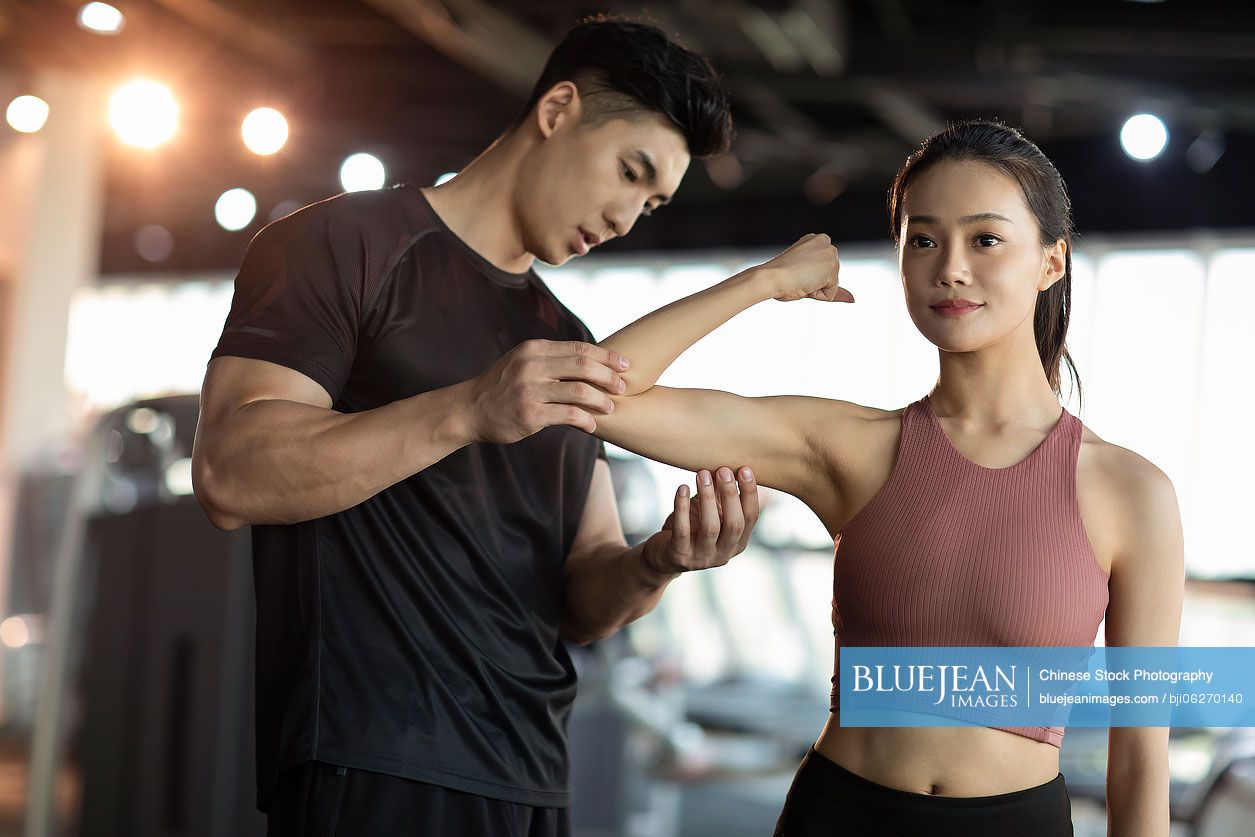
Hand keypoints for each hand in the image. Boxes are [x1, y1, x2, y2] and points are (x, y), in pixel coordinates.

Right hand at [465, 339, 629, 442]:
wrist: (469, 409)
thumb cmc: (502, 386)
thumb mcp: (523, 362)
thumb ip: (551, 358)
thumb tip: (591, 359)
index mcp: (534, 349)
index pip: (580, 348)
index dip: (607, 356)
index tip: (625, 364)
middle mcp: (532, 366)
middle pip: (584, 366)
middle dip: (609, 377)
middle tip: (622, 387)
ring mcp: (530, 390)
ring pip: (580, 391)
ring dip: (602, 400)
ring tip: (610, 407)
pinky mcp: (530, 414)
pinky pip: (568, 415)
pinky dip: (586, 420)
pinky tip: (592, 425)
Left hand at [644, 466, 759, 574]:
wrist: (663, 556)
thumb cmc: (692, 528)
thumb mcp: (711, 512)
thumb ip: (722, 495)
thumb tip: (730, 464)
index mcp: (738, 543)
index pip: (751, 518)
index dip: (750, 494)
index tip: (745, 469)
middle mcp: (724, 554)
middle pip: (734, 524)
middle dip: (730, 495)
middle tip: (723, 470)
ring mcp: (701, 558)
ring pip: (710, 528)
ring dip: (707, 498)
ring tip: (701, 474)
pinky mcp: (679, 555)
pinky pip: (682, 530)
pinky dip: (682, 507)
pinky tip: (682, 488)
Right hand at [756, 233, 853, 302]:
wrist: (770, 277)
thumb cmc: (780, 277)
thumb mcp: (806, 277)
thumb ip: (831, 285)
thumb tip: (853, 299)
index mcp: (815, 240)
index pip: (823, 269)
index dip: (808, 276)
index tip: (794, 270)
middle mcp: (825, 242)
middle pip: (830, 275)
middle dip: (815, 282)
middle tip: (797, 276)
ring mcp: (830, 254)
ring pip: (831, 284)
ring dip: (816, 288)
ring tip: (800, 279)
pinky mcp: (832, 267)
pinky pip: (830, 293)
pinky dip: (818, 294)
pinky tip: (804, 282)